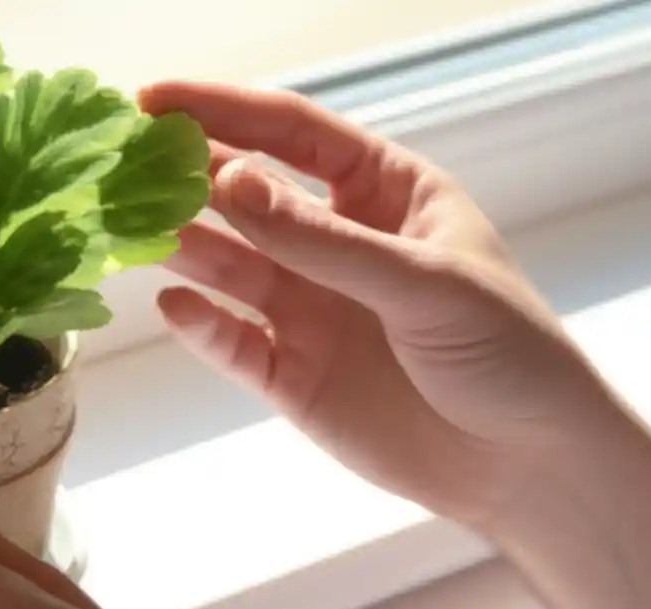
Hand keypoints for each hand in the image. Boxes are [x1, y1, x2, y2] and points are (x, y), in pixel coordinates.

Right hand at [140, 81, 629, 531]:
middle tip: (123, 165)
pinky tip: (173, 303)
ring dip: (186, 244)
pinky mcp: (291, 373)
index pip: (292, 134)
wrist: (527, 466)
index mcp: (382, 192)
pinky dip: (200, 323)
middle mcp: (336, 242)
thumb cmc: (504, 351)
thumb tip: (230, 181)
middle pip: (247, 194)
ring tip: (134, 230)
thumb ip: (322, 240)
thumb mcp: (422, 281)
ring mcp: (310, 307)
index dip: (223, 110)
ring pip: (230, 264)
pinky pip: (233, 339)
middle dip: (188, 176)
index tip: (154, 100)